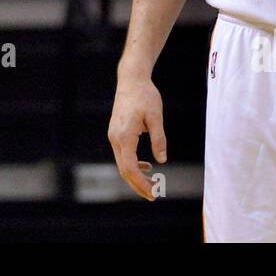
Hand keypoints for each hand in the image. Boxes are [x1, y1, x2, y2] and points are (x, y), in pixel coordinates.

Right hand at [108, 75, 166, 200]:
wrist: (131, 80)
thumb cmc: (145, 95)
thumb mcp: (156, 116)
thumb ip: (159, 139)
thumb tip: (162, 160)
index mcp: (124, 136)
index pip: (130, 168)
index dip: (141, 183)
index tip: (154, 193)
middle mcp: (115, 138)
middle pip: (124, 170)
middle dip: (138, 185)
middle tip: (155, 195)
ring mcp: (113, 136)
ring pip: (122, 163)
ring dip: (136, 176)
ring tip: (153, 184)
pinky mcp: (116, 133)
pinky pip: (123, 155)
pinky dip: (133, 164)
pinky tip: (148, 166)